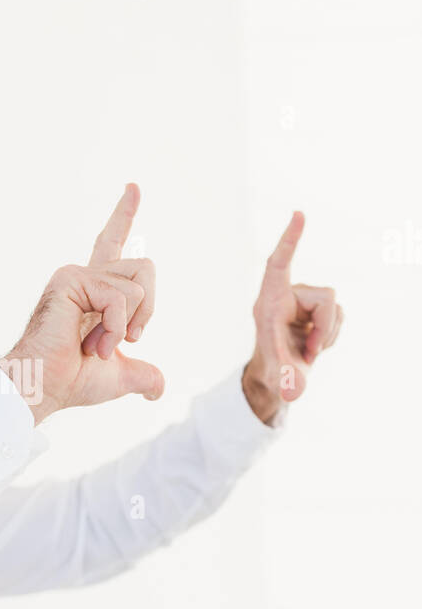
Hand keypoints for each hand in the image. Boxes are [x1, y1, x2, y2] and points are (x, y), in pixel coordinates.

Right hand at [0, 183, 163, 423]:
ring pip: (138, 285)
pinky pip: (120, 298)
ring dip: (128, 325)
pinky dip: (115, 328)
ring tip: (96, 346)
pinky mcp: (70, 280)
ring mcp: (75, 275)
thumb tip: (158, 390)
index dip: (124, 214)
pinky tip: (91, 344)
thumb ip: (142, 374)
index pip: (113, 243)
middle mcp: (84, 275)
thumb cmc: (70, 381)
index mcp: (94, 290)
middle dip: (147, 311)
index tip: (134, 186)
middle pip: (146, 268)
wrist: (44, 390)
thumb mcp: (119, 376)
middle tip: (125, 341)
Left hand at [243, 210, 343, 423]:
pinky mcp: (318, 307)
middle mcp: (287, 294)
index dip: (289, 240)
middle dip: (326, 328)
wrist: (279, 373)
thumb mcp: (280, 376)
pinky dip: (332, 334)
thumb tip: (294, 393)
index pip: (279, 263)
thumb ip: (288, 381)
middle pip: (326, 296)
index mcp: (270, 300)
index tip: (299, 214)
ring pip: (335, 308)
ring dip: (327, 334)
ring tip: (309, 349)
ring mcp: (305, 300)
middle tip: (312, 351)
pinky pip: (339, 315)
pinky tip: (317, 344)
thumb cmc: (272, 368)